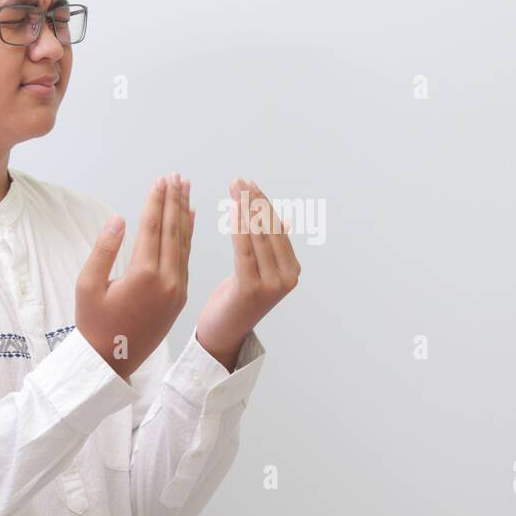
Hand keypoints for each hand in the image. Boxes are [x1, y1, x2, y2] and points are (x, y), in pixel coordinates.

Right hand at [76, 172, 193, 380]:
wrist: (113, 361)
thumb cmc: (94, 324)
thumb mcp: (87, 286)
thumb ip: (104, 250)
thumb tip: (119, 218)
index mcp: (143, 275)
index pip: (152, 228)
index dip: (156, 201)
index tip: (161, 179)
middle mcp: (166, 280)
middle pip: (173, 231)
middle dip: (174, 201)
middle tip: (177, 176)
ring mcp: (177, 289)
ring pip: (183, 243)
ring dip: (184, 214)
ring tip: (185, 189)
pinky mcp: (180, 297)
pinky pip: (186, 259)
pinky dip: (188, 236)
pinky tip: (190, 219)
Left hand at [196, 178, 299, 370]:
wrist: (223, 334)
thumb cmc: (237, 301)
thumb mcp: (258, 271)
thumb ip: (272, 248)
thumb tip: (285, 219)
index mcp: (292, 270)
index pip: (278, 228)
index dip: (263, 203)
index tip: (249, 184)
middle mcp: (288, 277)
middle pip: (270, 229)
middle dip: (254, 202)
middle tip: (239, 181)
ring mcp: (272, 285)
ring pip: (259, 237)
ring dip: (246, 209)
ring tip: (234, 189)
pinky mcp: (252, 289)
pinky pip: (245, 251)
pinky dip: (239, 228)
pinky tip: (233, 211)